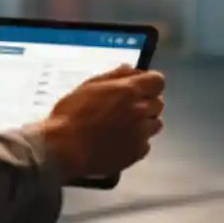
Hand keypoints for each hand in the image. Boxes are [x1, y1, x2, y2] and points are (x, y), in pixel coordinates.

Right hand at [38, 64, 165, 179]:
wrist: (64, 147)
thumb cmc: (71, 113)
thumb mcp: (89, 86)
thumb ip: (114, 76)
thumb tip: (131, 69)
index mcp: (129, 90)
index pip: (158, 81)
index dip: (149, 84)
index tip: (138, 89)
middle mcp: (140, 110)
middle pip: (158, 103)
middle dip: (146, 103)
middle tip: (126, 109)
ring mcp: (141, 134)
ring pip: (156, 124)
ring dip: (145, 123)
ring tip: (124, 127)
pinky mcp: (137, 153)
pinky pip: (146, 144)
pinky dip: (137, 142)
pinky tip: (120, 142)